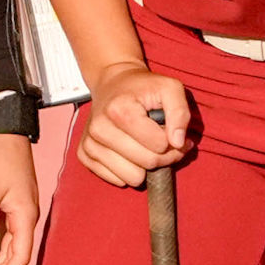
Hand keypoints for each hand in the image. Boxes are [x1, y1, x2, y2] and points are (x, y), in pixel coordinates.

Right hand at [72, 64, 191, 187]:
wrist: (112, 84)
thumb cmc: (143, 88)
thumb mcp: (169, 88)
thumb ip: (180, 112)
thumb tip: (178, 142)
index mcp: (119, 110)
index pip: (159, 145)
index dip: (173, 142)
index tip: (172, 132)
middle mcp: (99, 128)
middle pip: (147, 163)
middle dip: (162, 157)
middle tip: (163, 143)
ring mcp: (89, 143)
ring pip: (132, 178)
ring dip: (144, 166)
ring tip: (145, 147)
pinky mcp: (84, 155)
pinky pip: (116, 181)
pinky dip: (127, 170)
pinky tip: (128, 152)